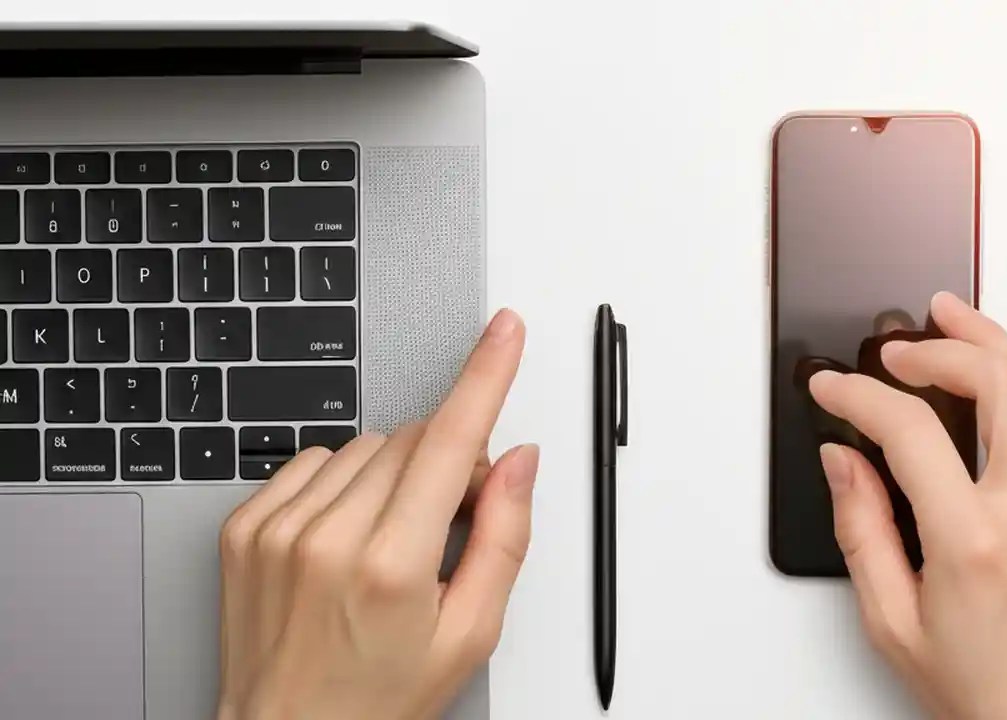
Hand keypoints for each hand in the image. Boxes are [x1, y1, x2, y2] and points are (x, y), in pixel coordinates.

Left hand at [217, 309, 537, 719]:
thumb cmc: (377, 699)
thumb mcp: (468, 634)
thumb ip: (503, 538)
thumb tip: (520, 464)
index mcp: (390, 567)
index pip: (452, 444)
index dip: (485, 377)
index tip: (504, 333)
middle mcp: (326, 538)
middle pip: (413, 439)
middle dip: (448, 461)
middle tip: (449, 522)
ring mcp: (277, 528)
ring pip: (365, 445)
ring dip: (393, 472)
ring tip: (389, 540)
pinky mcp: (244, 525)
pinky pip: (313, 460)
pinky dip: (342, 482)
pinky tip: (347, 533)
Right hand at [810, 293, 1006, 719]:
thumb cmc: (989, 694)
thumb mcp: (893, 622)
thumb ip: (860, 529)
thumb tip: (844, 461)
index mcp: (975, 540)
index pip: (908, 428)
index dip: (858, 394)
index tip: (833, 387)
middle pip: (997, 379)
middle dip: (940, 344)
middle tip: (899, 345)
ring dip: (996, 345)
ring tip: (956, 323)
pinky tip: (1002, 384)